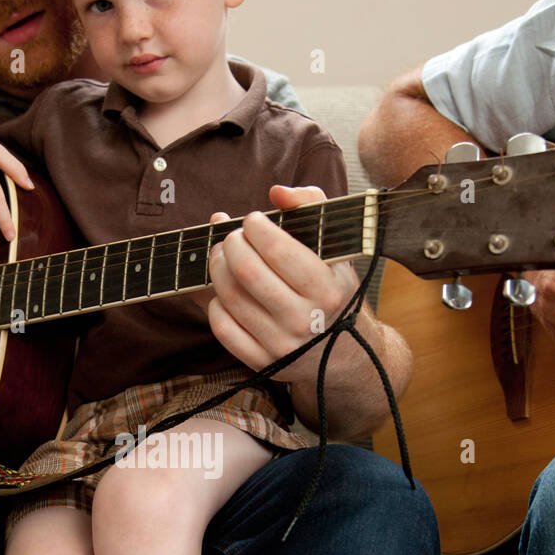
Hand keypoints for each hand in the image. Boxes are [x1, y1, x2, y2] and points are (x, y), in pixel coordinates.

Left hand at [205, 185, 357, 381]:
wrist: (339, 353)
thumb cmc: (331, 289)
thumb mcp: (334, 248)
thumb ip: (311, 206)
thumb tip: (277, 192)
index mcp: (328, 290)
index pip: (279, 251)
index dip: (256, 228)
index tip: (252, 221)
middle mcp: (306, 321)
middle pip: (247, 272)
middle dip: (230, 244)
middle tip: (232, 237)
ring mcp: (281, 345)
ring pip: (230, 298)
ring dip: (217, 268)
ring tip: (222, 256)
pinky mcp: (261, 362)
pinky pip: (222, 328)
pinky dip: (215, 303)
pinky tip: (225, 291)